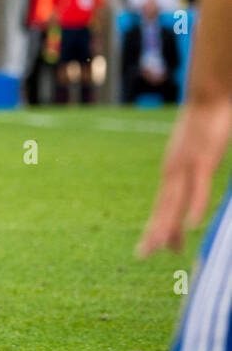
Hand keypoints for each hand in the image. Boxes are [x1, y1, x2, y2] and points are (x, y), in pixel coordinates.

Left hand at [138, 100, 231, 256]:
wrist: (208, 95)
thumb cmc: (204, 126)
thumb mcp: (196, 153)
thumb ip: (193, 174)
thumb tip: (192, 191)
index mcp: (172, 170)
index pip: (163, 205)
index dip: (158, 228)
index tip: (152, 249)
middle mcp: (173, 170)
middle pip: (163, 207)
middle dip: (154, 232)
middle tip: (142, 255)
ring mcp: (186, 164)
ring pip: (175, 201)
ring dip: (167, 225)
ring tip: (159, 246)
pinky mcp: (203, 158)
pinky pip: (199, 187)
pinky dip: (195, 205)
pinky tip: (192, 223)